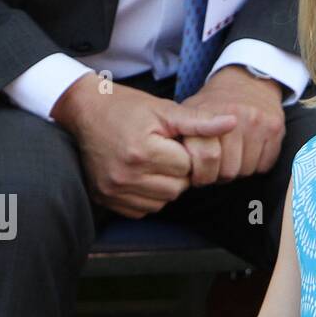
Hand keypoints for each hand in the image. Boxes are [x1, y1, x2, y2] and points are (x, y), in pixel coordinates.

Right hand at [52, 73, 235, 217]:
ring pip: (163, 201)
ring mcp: (114, 190)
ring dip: (165, 185)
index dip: (186, 153)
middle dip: (178, 171)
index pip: (187, 166)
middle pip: (178, 187)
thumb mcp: (163, 109)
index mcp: (142, 151)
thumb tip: (233, 123)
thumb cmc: (125, 107)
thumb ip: (199, 121)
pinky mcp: (107, 199)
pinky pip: (143, 209)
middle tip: (163, 151)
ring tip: (152, 161)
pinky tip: (140, 175)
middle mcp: (126, 175)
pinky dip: (148, 196)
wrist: (82, 111)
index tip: (172, 141)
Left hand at [179, 65, 285, 186]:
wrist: (247, 80)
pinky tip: (249, 152)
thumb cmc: (216, 102)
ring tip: (232, 157)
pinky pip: (265, 165)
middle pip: (227, 171)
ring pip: (246, 171)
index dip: (200, 173)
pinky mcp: (275, 129)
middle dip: (220, 174)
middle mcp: (236, 117)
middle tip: (217, 165)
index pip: (205, 159)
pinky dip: (256, 165)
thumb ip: (182, 135)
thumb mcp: (192, 112)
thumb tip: (175, 165)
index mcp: (211, 114)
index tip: (199, 172)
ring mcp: (258, 123)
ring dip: (238, 170)